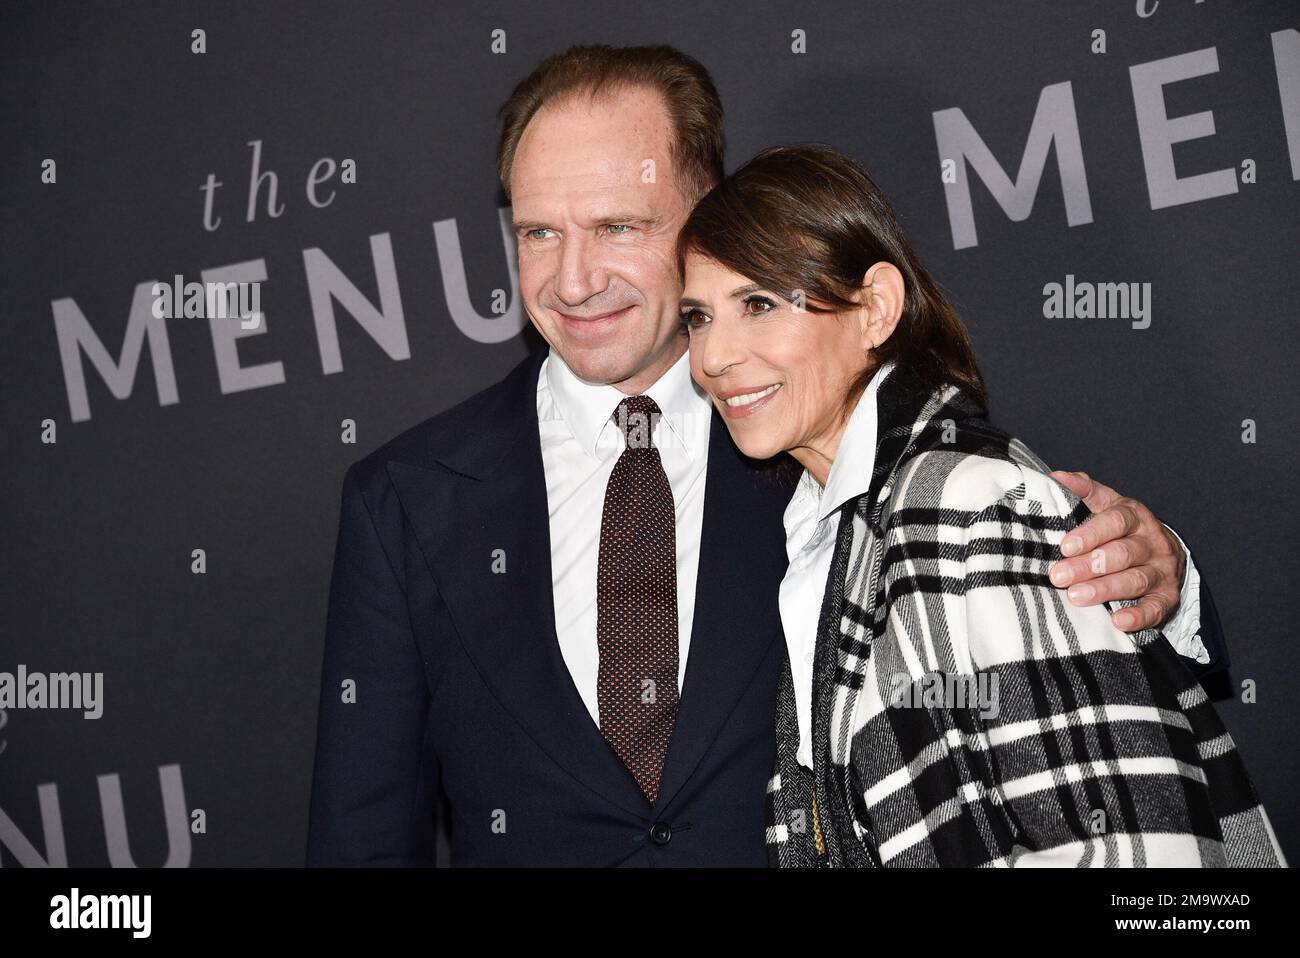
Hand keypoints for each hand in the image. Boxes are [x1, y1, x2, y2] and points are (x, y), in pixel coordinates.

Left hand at [1047, 470, 1185, 632]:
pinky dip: (1139, 616)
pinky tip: (1119, 622)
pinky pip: (1155, 608)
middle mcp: (1151, 541)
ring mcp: (1162, 570)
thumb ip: (1084, 491)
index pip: (1115, 521)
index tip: (1065, 546)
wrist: (1164, 553)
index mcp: (1134, 516)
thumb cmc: (1122, 529)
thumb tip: (1055, 477)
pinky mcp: (1168, 597)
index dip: (1091, 533)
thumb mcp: (1107, 505)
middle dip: (1089, 565)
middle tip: (1059, 576)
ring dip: (1105, 589)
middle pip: (1122, 553)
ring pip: (1136, 579)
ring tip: (1076, 596)